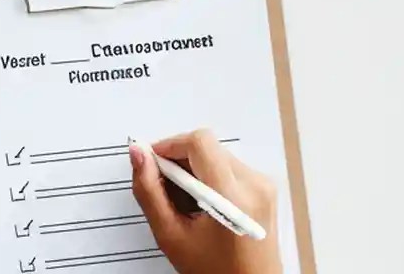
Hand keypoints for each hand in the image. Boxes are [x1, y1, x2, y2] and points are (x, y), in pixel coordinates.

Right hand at [129, 131, 281, 273]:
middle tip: (165, 188)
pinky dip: (209, 176)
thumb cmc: (215, 271)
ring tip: (185, 202)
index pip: (199, 142)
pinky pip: (229, 166)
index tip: (152, 160)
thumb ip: (149, 191)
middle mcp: (254, 185)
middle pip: (207, 147)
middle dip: (179, 160)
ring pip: (216, 154)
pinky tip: (201, 203)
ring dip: (193, 169)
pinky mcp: (265, 188)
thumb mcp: (171, 235)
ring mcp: (263, 185)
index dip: (169, 145)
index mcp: (232, 197)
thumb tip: (138, 155)